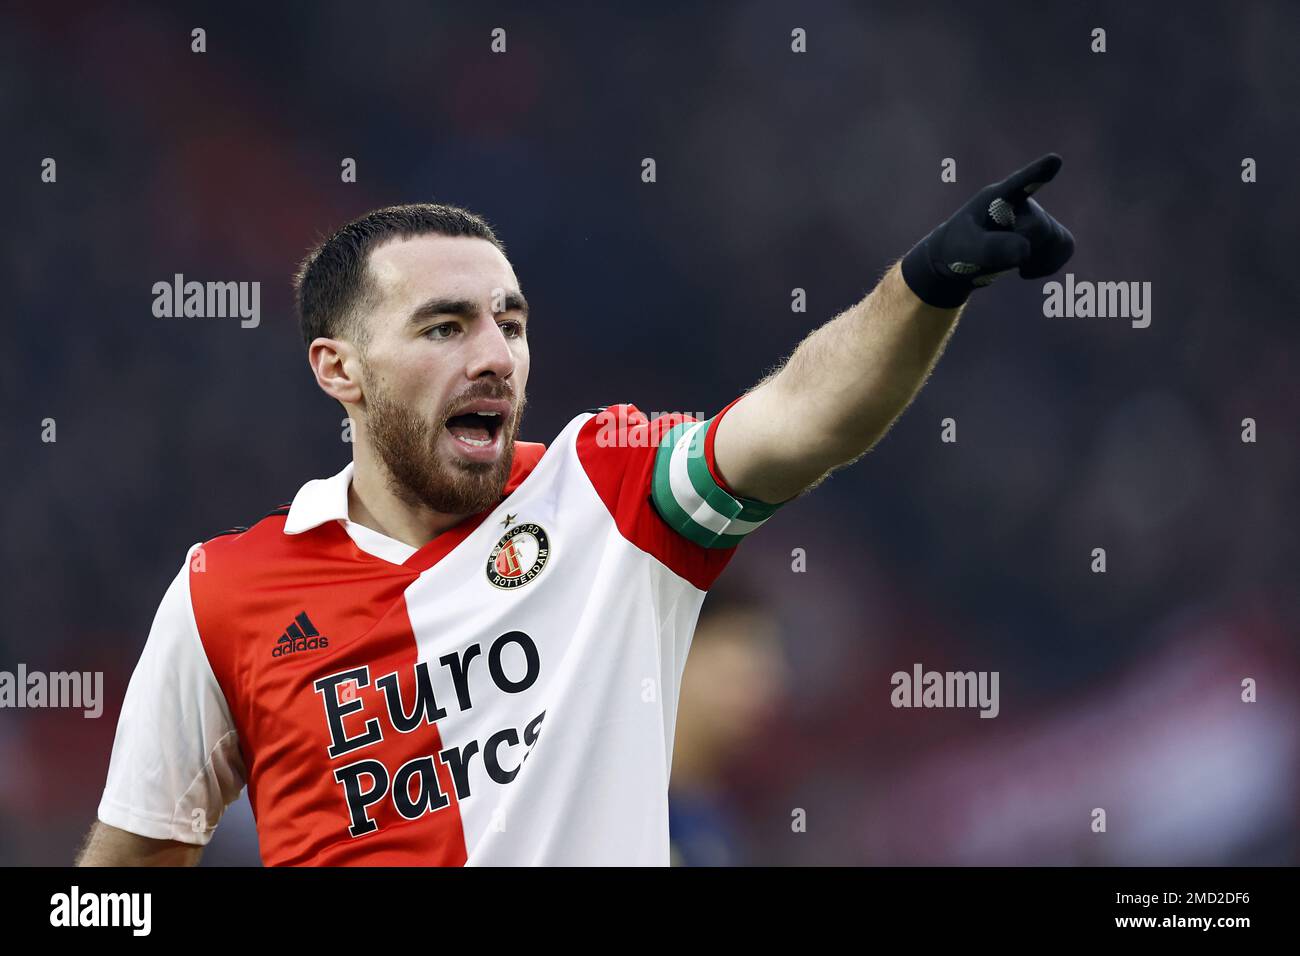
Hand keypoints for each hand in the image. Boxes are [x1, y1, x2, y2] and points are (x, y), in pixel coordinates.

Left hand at [900, 153, 1075, 307]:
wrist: (962, 259)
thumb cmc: (958, 248)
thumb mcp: (966, 249)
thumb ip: (991, 248)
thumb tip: (1025, 250)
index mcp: (997, 197)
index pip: (1019, 183)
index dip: (1036, 174)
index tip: (1054, 160)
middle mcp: (1022, 202)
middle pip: (1039, 228)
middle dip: (1021, 248)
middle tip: (994, 254)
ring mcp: (1037, 217)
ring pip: (1058, 239)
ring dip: (1037, 259)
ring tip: (1009, 260)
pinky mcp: (1047, 233)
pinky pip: (1066, 246)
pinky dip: (1050, 264)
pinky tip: (1026, 268)